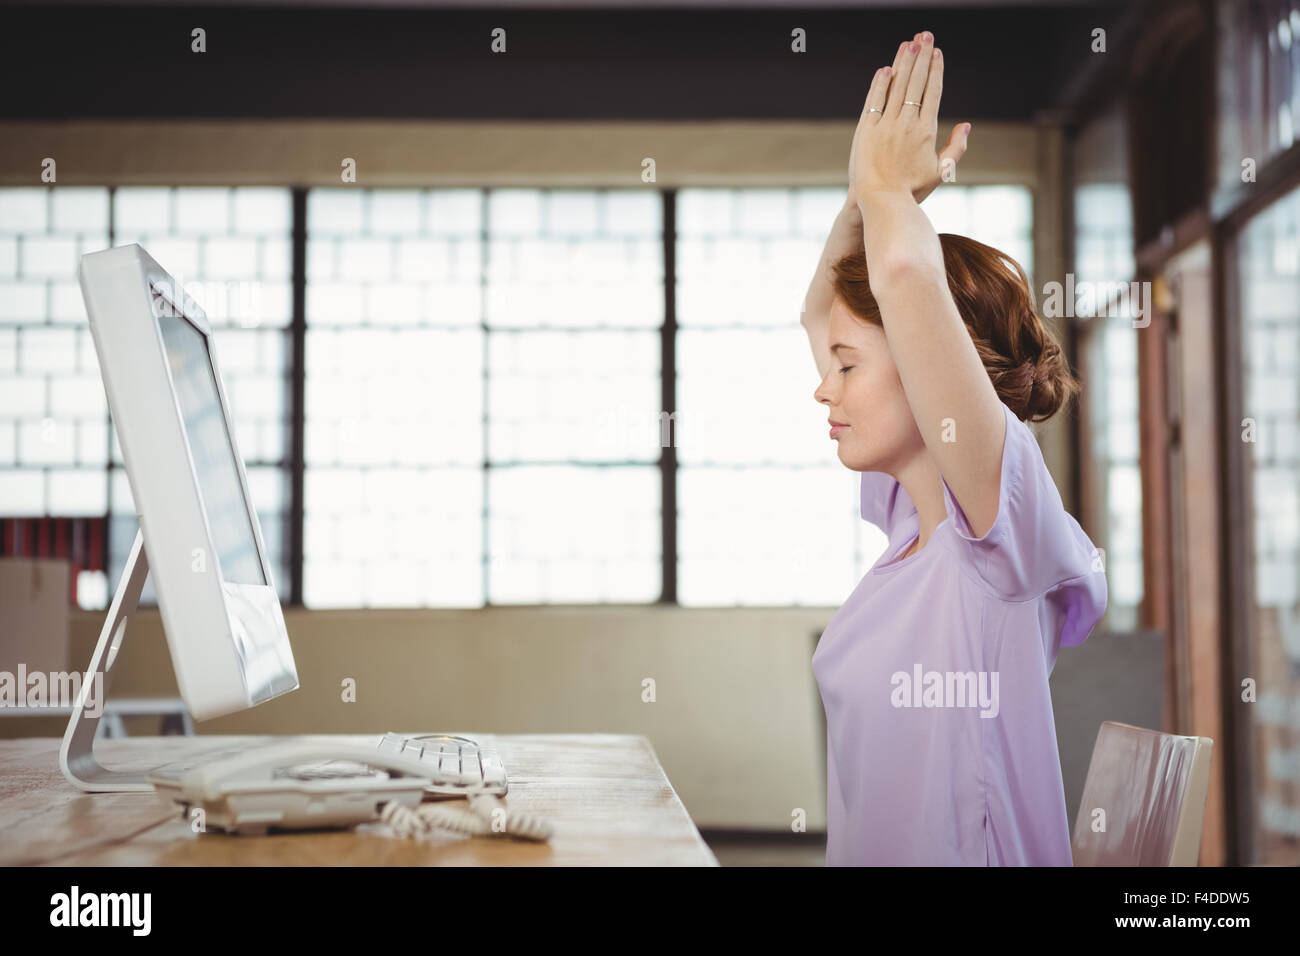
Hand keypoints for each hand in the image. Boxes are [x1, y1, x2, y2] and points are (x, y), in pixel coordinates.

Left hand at [848, 31, 970, 205]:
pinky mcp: (866, 130)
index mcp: (926, 131)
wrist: (881, 201)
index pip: (933, 92)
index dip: (935, 69)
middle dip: (921, 56)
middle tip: (925, 36)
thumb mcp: (942, 172)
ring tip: (908, 43)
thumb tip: (966, 125)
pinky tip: (885, 69)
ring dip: (903, 62)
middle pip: (916, 83)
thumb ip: (957, 147)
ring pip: (895, 87)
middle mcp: (906, 124)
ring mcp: (885, 125)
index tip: (937, 52)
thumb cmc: (912, 190)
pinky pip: (874, 101)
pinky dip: (880, 84)